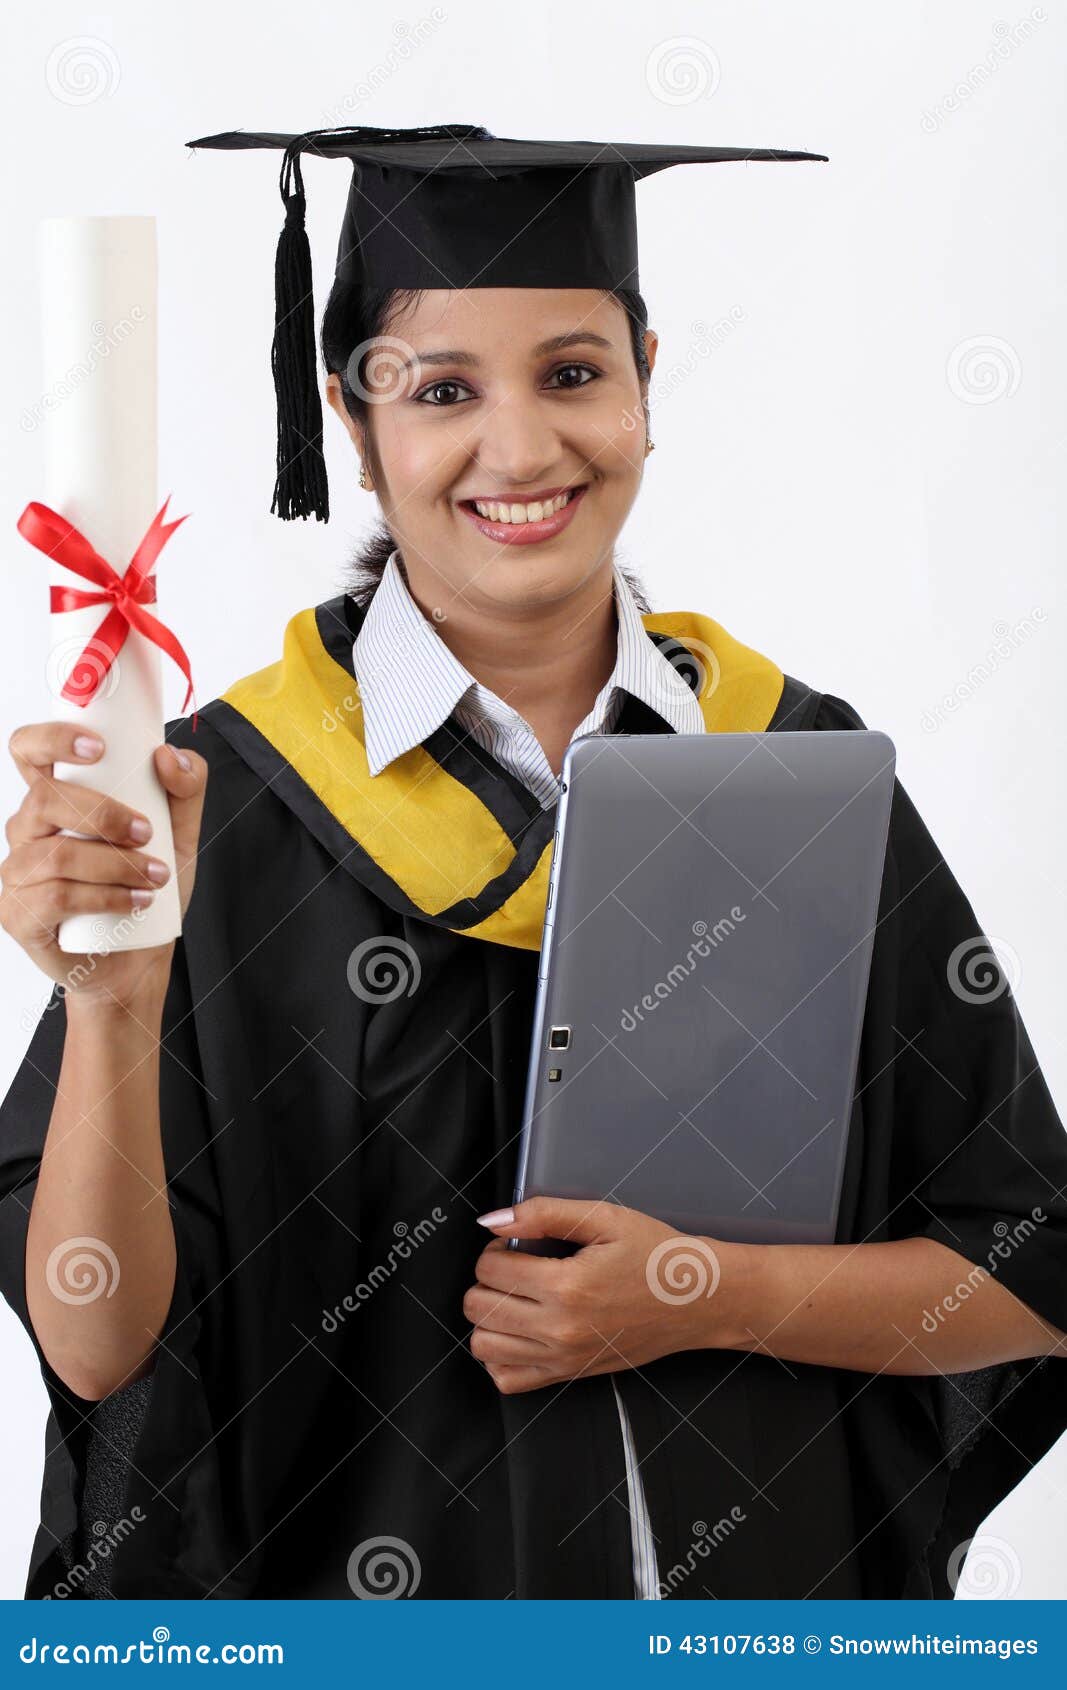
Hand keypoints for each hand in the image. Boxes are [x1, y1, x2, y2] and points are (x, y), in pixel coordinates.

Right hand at [0, 722, 206, 1008]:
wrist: (138, 959)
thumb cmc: (146, 886)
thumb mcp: (178, 833)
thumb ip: (185, 788)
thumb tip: (168, 755)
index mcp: (57, 799)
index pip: (29, 750)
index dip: (53, 738)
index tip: (98, 747)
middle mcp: (29, 830)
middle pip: (45, 799)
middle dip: (104, 813)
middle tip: (147, 832)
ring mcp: (18, 872)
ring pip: (56, 854)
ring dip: (115, 864)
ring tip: (155, 877)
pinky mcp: (19, 914)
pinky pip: (55, 897)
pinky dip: (106, 897)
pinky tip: (137, 902)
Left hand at [463, 1195, 741, 1394]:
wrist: (697, 1299)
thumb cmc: (655, 1255)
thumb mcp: (604, 1218)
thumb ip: (544, 1213)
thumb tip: (493, 1220)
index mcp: (567, 1286)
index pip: (490, 1269)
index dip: (495, 1248)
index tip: (517, 1243)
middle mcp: (560, 1329)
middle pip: (479, 1308)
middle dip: (487, 1280)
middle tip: (515, 1267)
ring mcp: (564, 1358)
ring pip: (484, 1347)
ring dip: (489, 1317)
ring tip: (516, 1297)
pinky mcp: (571, 1374)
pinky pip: (508, 1380)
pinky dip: (502, 1356)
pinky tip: (521, 1329)